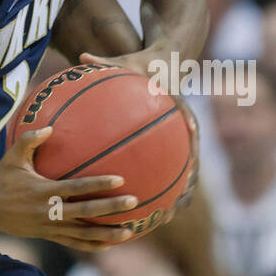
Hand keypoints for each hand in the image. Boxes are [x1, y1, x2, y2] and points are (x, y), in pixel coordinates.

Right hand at [0, 127, 138, 250]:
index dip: (98, 184)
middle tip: (133, 202)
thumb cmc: (1, 177)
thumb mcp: (12, 156)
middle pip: (85, 212)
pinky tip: (110, 244)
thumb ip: (30, 140)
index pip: (76, 188)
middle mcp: (49, 211)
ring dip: (107, 234)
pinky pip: (74, 243)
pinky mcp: (48, 236)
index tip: (120, 180)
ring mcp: (49, 227)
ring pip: (83, 234)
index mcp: (43, 191)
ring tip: (129, 233)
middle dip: (110, 208)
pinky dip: (93, 245)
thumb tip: (50, 127)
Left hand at [78, 49, 199, 223]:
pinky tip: (145, 207)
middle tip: (174, 210)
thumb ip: (106, 62)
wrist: (164, 62)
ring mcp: (180, 140)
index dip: (189, 150)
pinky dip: (161, 187)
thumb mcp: (127, 61)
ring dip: (178, 196)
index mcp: (178, 107)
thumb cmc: (143, 63)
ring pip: (185, 173)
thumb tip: (83, 55)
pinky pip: (168, 170)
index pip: (189, 129)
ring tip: (165, 220)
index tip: (187, 171)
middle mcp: (184, 127)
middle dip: (186, 187)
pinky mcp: (171, 146)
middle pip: (193, 161)